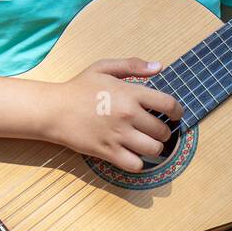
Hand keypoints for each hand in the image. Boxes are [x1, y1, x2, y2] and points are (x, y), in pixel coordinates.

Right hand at [44, 58, 183, 172]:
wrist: (53, 109)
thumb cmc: (79, 88)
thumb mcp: (104, 68)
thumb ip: (132, 65)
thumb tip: (160, 67)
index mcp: (130, 93)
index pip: (168, 105)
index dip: (177, 112)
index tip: (175, 115)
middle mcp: (128, 115)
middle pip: (163, 131)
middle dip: (164, 133)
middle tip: (156, 131)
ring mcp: (118, 135)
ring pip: (153, 150)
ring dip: (154, 149)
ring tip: (147, 144)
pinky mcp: (107, 151)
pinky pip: (135, 165)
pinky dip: (138, 163)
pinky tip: (133, 155)